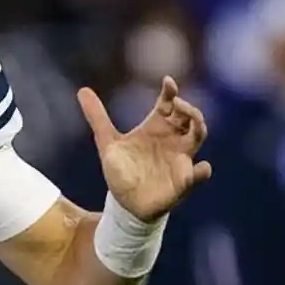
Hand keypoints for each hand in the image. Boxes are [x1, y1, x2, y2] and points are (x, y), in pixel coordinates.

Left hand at [77, 76, 211, 221]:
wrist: (125, 202)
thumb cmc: (121, 170)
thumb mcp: (107, 143)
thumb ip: (97, 117)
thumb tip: (82, 90)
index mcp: (155, 127)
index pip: (168, 103)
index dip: (170, 91)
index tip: (168, 82)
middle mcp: (171, 138)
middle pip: (188, 115)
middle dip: (188, 107)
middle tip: (177, 103)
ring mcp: (180, 157)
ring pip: (198, 136)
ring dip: (199, 126)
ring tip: (194, 122)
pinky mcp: (183, 179)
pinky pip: (198, 174)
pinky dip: (202, 171)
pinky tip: (200, 168)